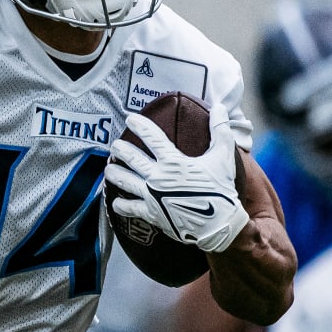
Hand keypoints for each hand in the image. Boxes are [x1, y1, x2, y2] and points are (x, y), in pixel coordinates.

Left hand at [104, 102, 248, 252]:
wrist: (219, 224)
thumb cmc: (221, 190)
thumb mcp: (223, 157)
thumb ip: (220, 131)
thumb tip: (219, 106)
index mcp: (173, 162)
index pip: (152, 137)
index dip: (140, 125)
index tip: (130, 118)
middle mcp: (158, 177)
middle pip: (132, 158)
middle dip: (120, 149)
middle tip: (114, 145)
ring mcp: (152, 196)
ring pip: (125, 181)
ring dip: (115, 173)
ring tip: (108, 168)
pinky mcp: (151, 213)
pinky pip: (129, 208)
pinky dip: (120, 204)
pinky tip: (115, 201)